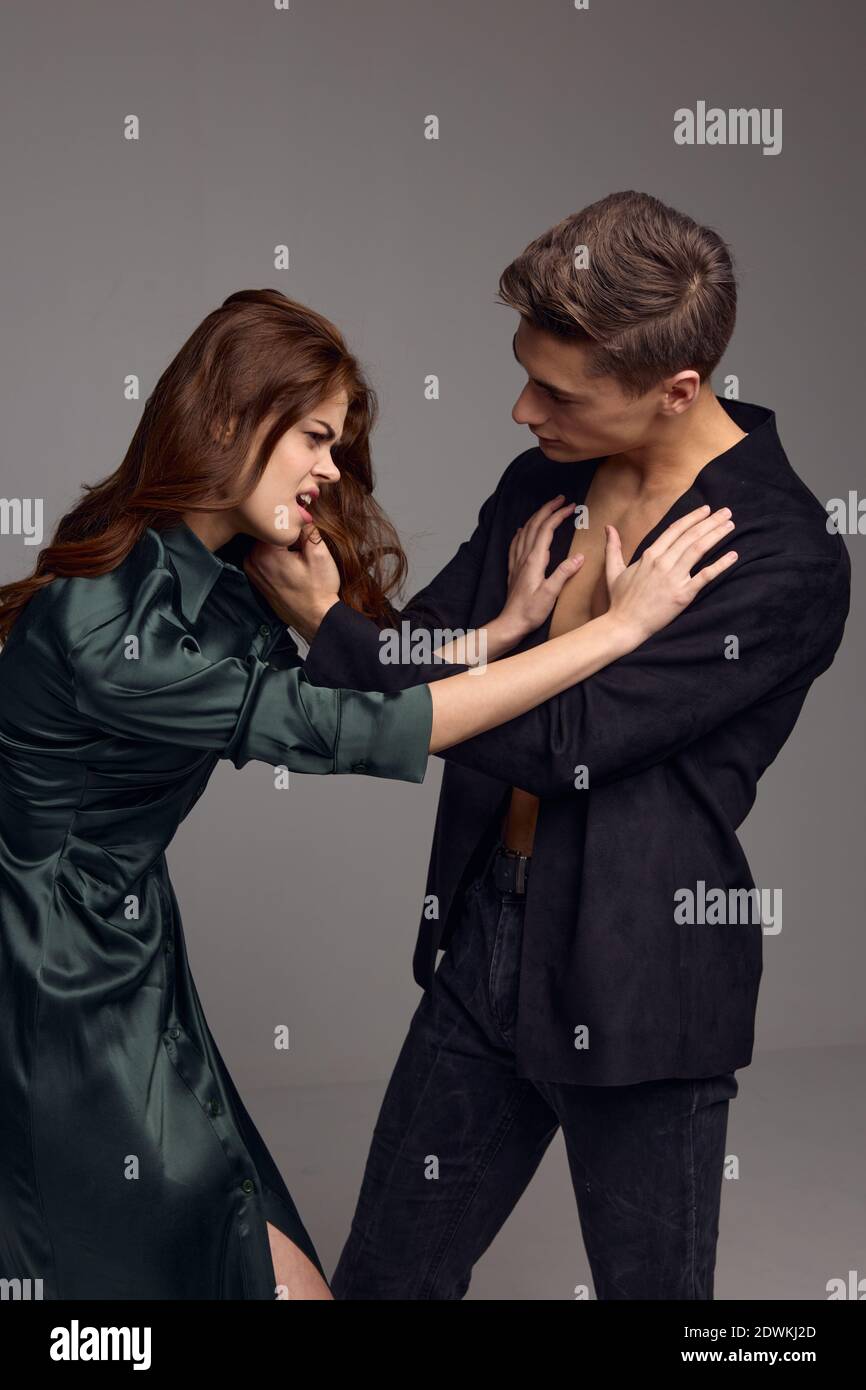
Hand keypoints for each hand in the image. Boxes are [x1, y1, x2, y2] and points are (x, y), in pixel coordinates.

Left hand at [243, 525, 340, 638]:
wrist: (315, 619)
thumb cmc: (318, 591)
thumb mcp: (319, 554)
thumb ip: (307, 528)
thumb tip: (300, 512)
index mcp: (265, 552)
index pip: (274, 520)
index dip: (291, 518)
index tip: (302, 520)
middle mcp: (252, 560)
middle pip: (267, 532)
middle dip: (284, 532)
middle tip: (301, 539)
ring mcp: (252, 571)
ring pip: (265, 543)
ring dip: (280, 543)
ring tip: (297, 554)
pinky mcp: (256, 578)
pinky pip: (263, 557)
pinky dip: (275, 555)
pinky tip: (291, 564)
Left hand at [499, 495, 585, 638]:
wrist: (511, 623)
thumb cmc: (530, 612)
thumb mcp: (551, 594)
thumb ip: (564, 574)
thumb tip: (579, 557)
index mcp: (534, 560)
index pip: (546, 529)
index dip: (558, 515)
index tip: (571, 506)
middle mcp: (524, 557)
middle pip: (535, 525)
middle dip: (548, 509)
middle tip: (561, 499)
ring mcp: (517, 562)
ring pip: (525, 531)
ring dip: (537, 516)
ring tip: (548, 508)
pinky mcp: (514, 569)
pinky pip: (516, 543)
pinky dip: (522, 532)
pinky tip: (521, 530)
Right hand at [604, 504, 736, 645]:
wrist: (624, 625)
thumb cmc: (620, 600)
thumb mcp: (613, 570)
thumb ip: (613, 547)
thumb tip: (608, 528)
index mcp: (649, 555)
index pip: (675, 530)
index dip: (692, 518)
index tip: (706, 510)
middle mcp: (662, 563)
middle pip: (691, 536)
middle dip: (710, 521)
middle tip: (727, 512)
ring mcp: (673, 578)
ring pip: (699, 549)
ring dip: (716, 535)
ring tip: (730, 525)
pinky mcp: (682, 595)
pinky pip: (705, 576)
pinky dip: (720, 565)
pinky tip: (733, 555)